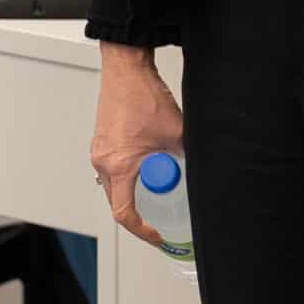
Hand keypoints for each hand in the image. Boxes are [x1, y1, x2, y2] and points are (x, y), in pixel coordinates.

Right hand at [91, 46, 185, 249]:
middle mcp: (103, 161)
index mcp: (118, 166)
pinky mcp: (101, 140)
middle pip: (117, 202)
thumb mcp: (177, 133)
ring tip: (154, 189)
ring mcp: (99, 150)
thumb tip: (204, 170)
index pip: (124, 213)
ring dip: (132, 192)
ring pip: (113, 185)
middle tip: (157, 220)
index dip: (142, 230)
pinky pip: (111, 168)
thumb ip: (189, 156)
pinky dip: (126, 174)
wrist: (126, 69)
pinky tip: (144, 165)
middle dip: (138, 214)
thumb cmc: (143, 96)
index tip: (157, 234)